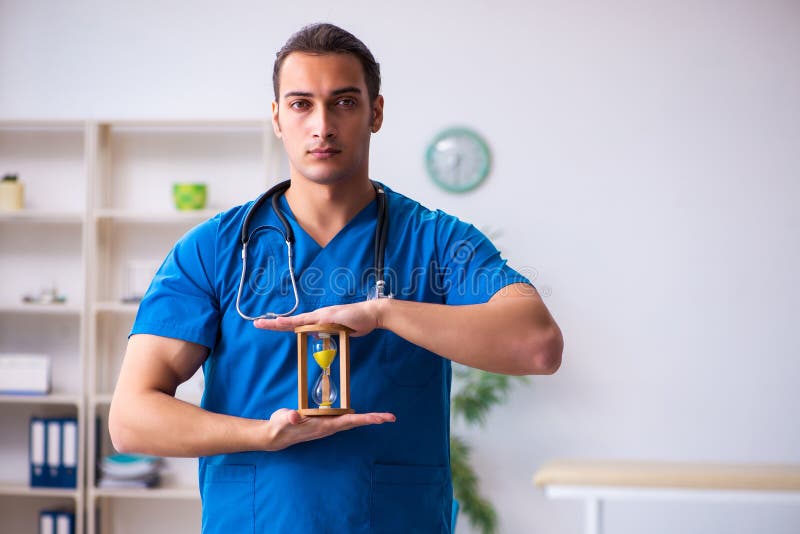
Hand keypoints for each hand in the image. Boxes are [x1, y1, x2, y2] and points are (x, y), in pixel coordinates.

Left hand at [253, 299, 384, 336]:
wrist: (372, 314)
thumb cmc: (359, 322)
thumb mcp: (340, 332)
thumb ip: (329, 334)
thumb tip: (318, 336)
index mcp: (320, 321)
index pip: (298, 325)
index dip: (283, 325)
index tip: (269, 325)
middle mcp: (318, 316)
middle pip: (292, 321)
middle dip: (273, 323)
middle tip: (256, 324)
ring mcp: (321, 316)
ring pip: (295, 321)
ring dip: (279, 323)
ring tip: (263, 324)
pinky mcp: (326, 317)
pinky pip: (307, 322)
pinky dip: (293, 323)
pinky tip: (283, 323)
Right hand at [265, 408, 394, 450]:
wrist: (276, 436)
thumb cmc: (280, 426)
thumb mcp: (283, 419)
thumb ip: (289, 417)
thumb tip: (294, 416)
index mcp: (324, 426)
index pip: (349, 421)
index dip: (365, 419)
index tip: (380, 419)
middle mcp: (329, 427)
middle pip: (355, 422)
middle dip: (373, 419)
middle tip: (391, 417)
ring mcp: (327, 426)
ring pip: (351, 422)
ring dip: (367, 419)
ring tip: (382, 417)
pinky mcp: (324, 424)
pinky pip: (344, 420)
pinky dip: (356, 418)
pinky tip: (361, 416)